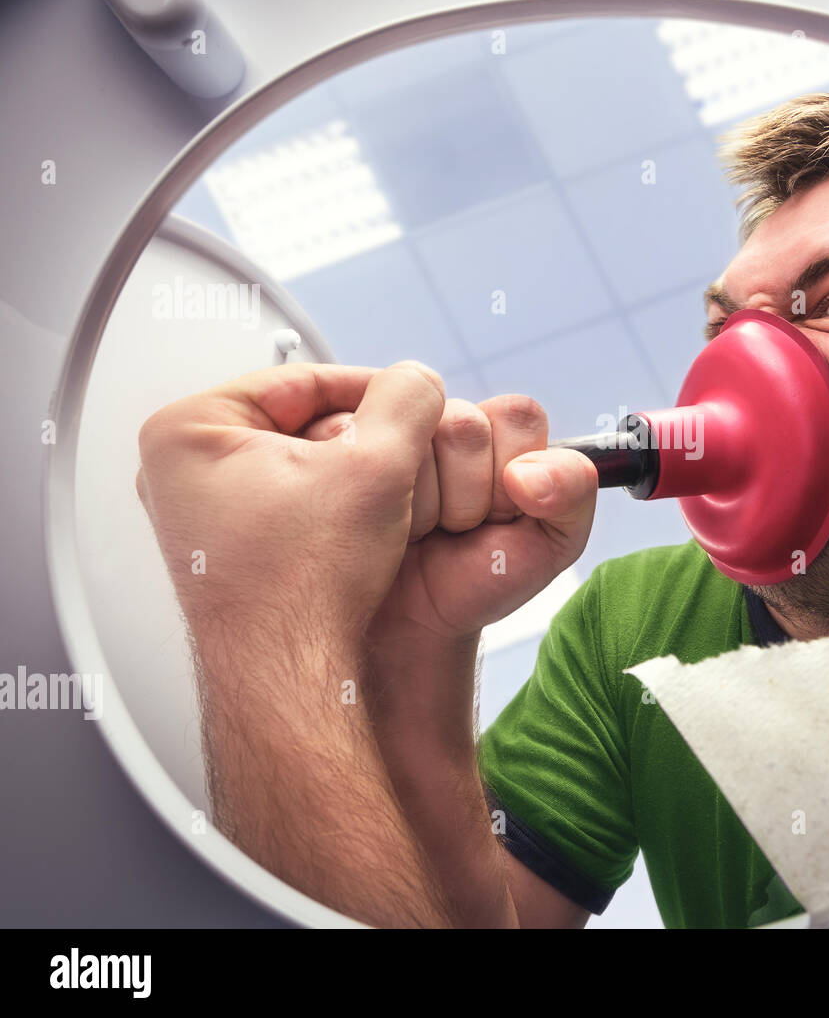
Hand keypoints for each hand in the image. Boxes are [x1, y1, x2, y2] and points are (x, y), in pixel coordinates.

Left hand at [136, 360, 596, 664]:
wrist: (292, 680)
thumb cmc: (304, 589)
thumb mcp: (377, 465)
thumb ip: (406, 399)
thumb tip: (417, 380)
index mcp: (188, 432)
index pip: (302, 380)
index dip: (374, 390)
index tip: (416, 404)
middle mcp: (180, 473)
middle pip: (303, 423)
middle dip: (364, 439)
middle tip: (404, 459)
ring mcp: (202, 517)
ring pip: (306, 466)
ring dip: (356, 475)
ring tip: (387, 502)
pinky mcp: (229, 554)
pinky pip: (297, 507)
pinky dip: (336, 510)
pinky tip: (365, 534)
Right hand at [298, 391, 598, 660]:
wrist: (415, 623)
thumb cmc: (482, 577)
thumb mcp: (550, 544)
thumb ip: (571, 493)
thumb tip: (529, 472)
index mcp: (502, 431)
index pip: (517, 415)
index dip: (511, 473)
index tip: (501, 514)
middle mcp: (446, 421)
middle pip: (462, 426)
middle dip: (464, 497)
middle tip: (456, 529)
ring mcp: (393, 432)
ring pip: (409, 439)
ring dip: (417, 506)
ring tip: (419, 532)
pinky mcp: (342, 449)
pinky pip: (355, 450)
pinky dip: (370, 504)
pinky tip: (379, 528)